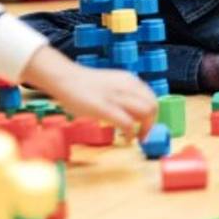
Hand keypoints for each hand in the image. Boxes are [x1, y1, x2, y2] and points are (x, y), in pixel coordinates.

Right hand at [22, 46, 157, 139]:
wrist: (66, 79)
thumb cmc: (84, 85)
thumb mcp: (111, 84)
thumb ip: (124, 94)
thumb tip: (133, 112)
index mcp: (129, 80)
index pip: (151, 97)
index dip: (152, 114)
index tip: (146, 125)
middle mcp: (127, 86)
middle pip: (153, 105)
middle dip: (152, 123)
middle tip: (143, 135)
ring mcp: (117, 97)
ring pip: (146, 112)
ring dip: (145, 129)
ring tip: (137, 137)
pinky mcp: (106, 108)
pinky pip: (128, 123)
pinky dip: (131, 134)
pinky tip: (126, 139)